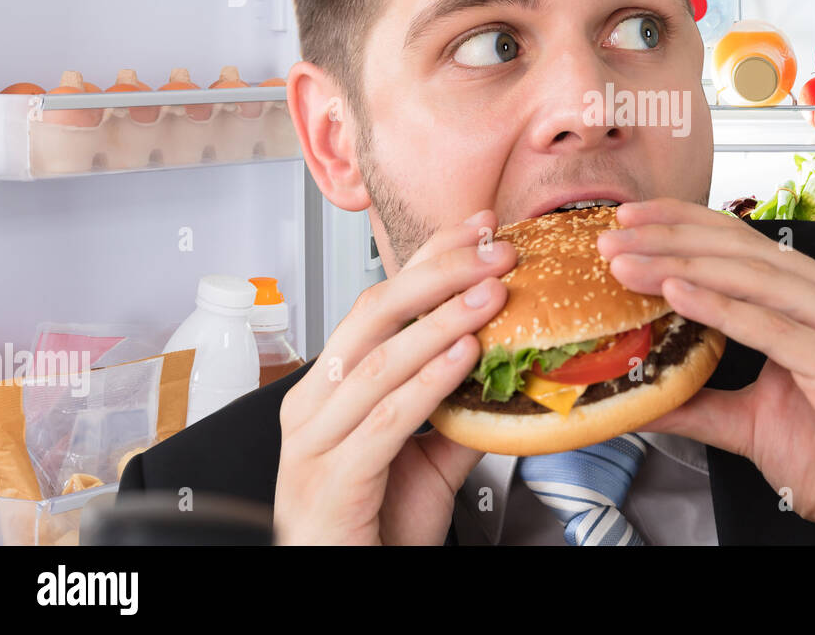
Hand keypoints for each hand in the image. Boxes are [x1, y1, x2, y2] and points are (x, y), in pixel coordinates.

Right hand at [274, 210, 515, 544]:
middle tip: (495, 250)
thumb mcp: (426, 454)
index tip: (479, 227)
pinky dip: (429, 382)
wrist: (345, 586)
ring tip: (492, 292)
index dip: (429, 259)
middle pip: (373, 316)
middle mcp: (311, 405)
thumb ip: (454, 408)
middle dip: (439, 274)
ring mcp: (312, 442)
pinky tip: (465, 356)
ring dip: (443, 321)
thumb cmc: (375, 526)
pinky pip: (386, 419)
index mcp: (328, 388)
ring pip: (381, 362)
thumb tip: (502, 363)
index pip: (379, 303)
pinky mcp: (331, 481)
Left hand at [597, 198, 814, 545]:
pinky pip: (773, 327)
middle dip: (671, 237)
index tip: (631, 221)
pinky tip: (676, 293)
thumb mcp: (751, 423)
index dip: (685, 224)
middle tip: (613, 236)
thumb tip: (636, 394)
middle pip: (743, 250)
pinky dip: (721, 307)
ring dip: (682, 264)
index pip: (745, 244)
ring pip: (754, 277)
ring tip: (628, 264)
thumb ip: (698, 400)